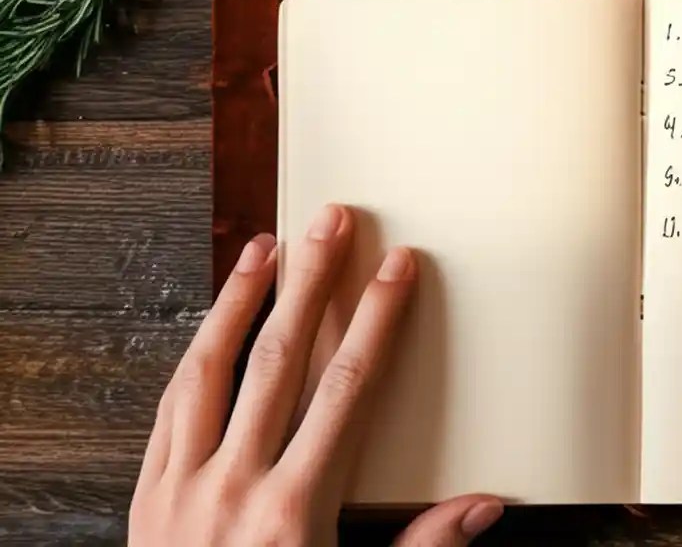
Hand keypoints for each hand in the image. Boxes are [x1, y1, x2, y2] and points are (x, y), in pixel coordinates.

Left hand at [129, 204, 502, 545]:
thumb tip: (482, 508)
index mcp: (294, 508)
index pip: (347, 387)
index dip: (377, 320)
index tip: (396, 270)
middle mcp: (234, 483)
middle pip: (280, 358)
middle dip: (313, 282)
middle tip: (331, 222)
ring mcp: (183, 484)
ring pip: (212, 369)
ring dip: (240, 300)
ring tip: (264, 247)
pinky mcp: (149, 493)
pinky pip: (171, 407)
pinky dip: (194, 356)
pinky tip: (210, 326)